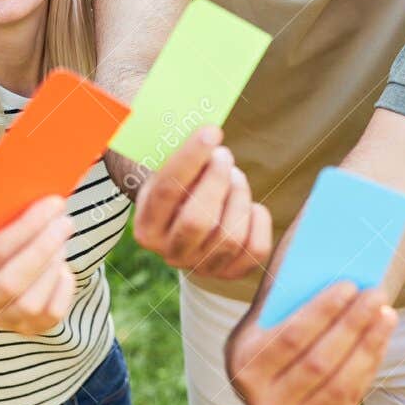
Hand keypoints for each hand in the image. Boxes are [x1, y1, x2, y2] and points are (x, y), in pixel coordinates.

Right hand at [0, 197, 75, 334]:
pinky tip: (61, 267)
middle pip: (12, 283)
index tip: (53, 203)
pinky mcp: (28, 328)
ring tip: (61, 238)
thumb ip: (3, 202)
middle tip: (65, 221)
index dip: (28, 227)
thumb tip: (39, 195)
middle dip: (44, 248)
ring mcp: (1, 321)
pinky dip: (62, 288)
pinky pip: (52, 314)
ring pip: (32, 302)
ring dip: (53, 266)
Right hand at [132, 127, 271, 279]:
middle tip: (224, 155)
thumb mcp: (167, 174)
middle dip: (217, 181)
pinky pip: (254, 249)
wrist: (189, 225)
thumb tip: (206, 133)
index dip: (190, 158)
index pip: (166, 191)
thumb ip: (180, 158)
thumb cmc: (180, 189)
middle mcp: (170, 253)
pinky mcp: (231, 273)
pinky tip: (251, 205)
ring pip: (229, 236)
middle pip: (197, 220)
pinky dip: (258, 221)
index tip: (211, 132)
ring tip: (236, 176)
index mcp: (146, 228)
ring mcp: (202, 267)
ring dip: (238, 197)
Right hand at [226, 282, 396, 404]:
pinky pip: (351, 398)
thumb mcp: (265, 312)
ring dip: (370, 346)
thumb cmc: (271, 329)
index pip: (290, 337)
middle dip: (353, 325)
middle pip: (319, 362)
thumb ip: (286, 289)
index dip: (323, 311)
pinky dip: (370, 366)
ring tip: (387, 314)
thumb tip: (323, 253)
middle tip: (377, 294)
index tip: (350, 285)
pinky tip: (381, 339)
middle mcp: (262, 401)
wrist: (265, 380)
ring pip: (340, 384)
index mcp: (243, 364)